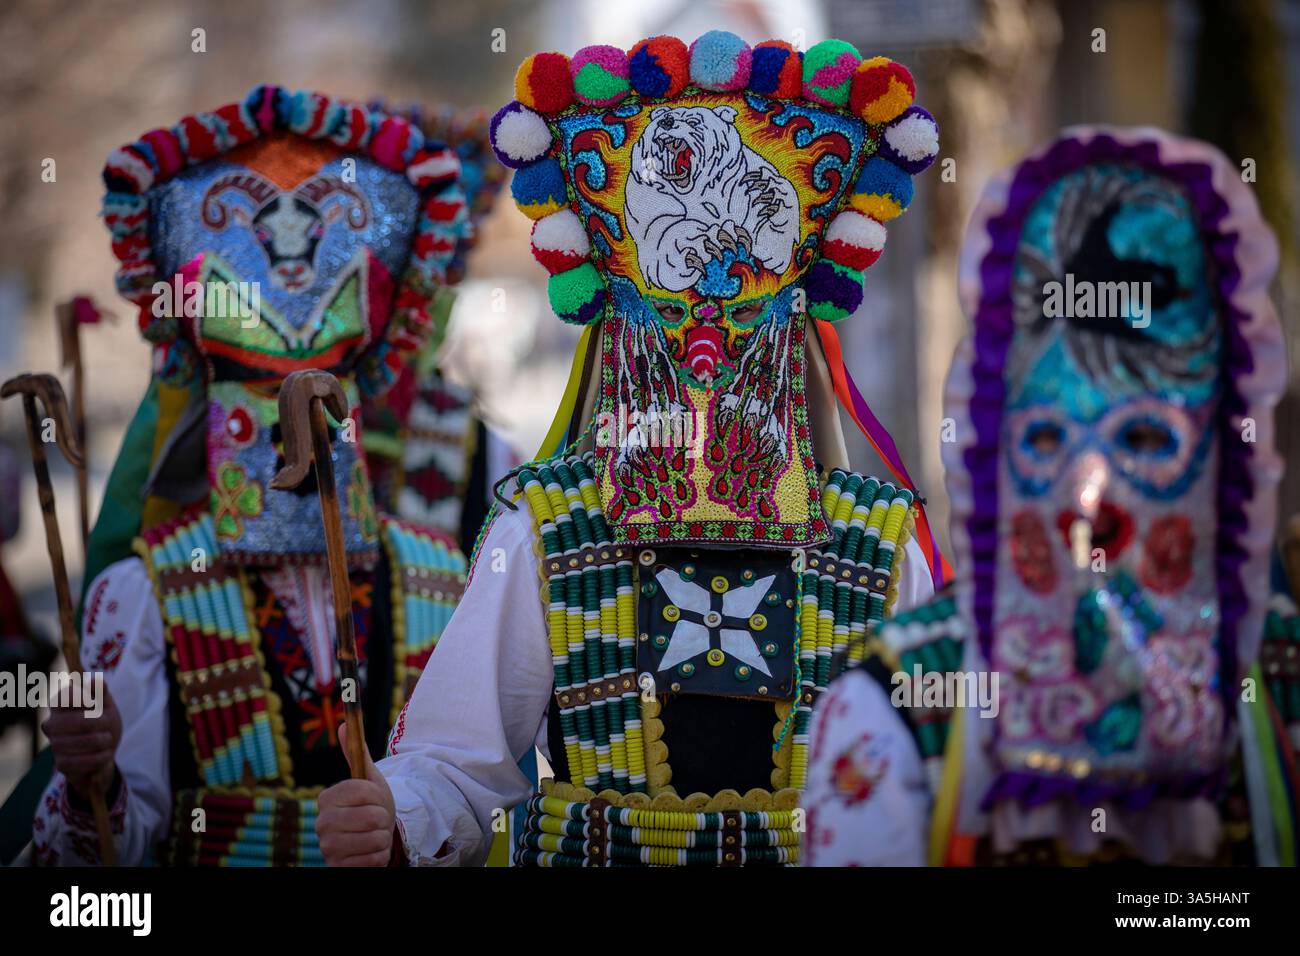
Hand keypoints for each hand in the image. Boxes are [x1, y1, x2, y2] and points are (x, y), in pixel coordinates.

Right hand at [43, 683, 120, 798]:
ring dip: (99, 741)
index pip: (63, 697)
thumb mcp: (106, 704)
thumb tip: (94, 680)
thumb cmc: (103, 721)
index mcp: (61, 705)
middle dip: (95, 722)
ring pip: (75, 742)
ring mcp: (55, 744)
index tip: (95, 703)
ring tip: (108, 739)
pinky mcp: (62, 763)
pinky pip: (77, 761)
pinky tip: (106, 753)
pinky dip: (97, 757)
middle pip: (70, 721)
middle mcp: (52, 724)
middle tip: (107, 722)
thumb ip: (101, 691)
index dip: (81, 698)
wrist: (106, 749)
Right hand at [316, 722, 397, 865]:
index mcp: (327, 798)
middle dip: (383, 818)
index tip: (375, 798)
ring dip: (382, 838)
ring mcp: (328, 847)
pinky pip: (374, 860)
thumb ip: (357, 753)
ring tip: (373, 835)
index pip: (364, 791)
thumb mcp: (368, 779)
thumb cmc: (371, 805)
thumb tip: (344, 724)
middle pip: (372, 816)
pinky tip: (369, 852)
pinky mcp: (338, 867)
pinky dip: (379, 856)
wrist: (373, 837)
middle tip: (376, 820)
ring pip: (375, 838)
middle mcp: (322, 823)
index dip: (378, 795)